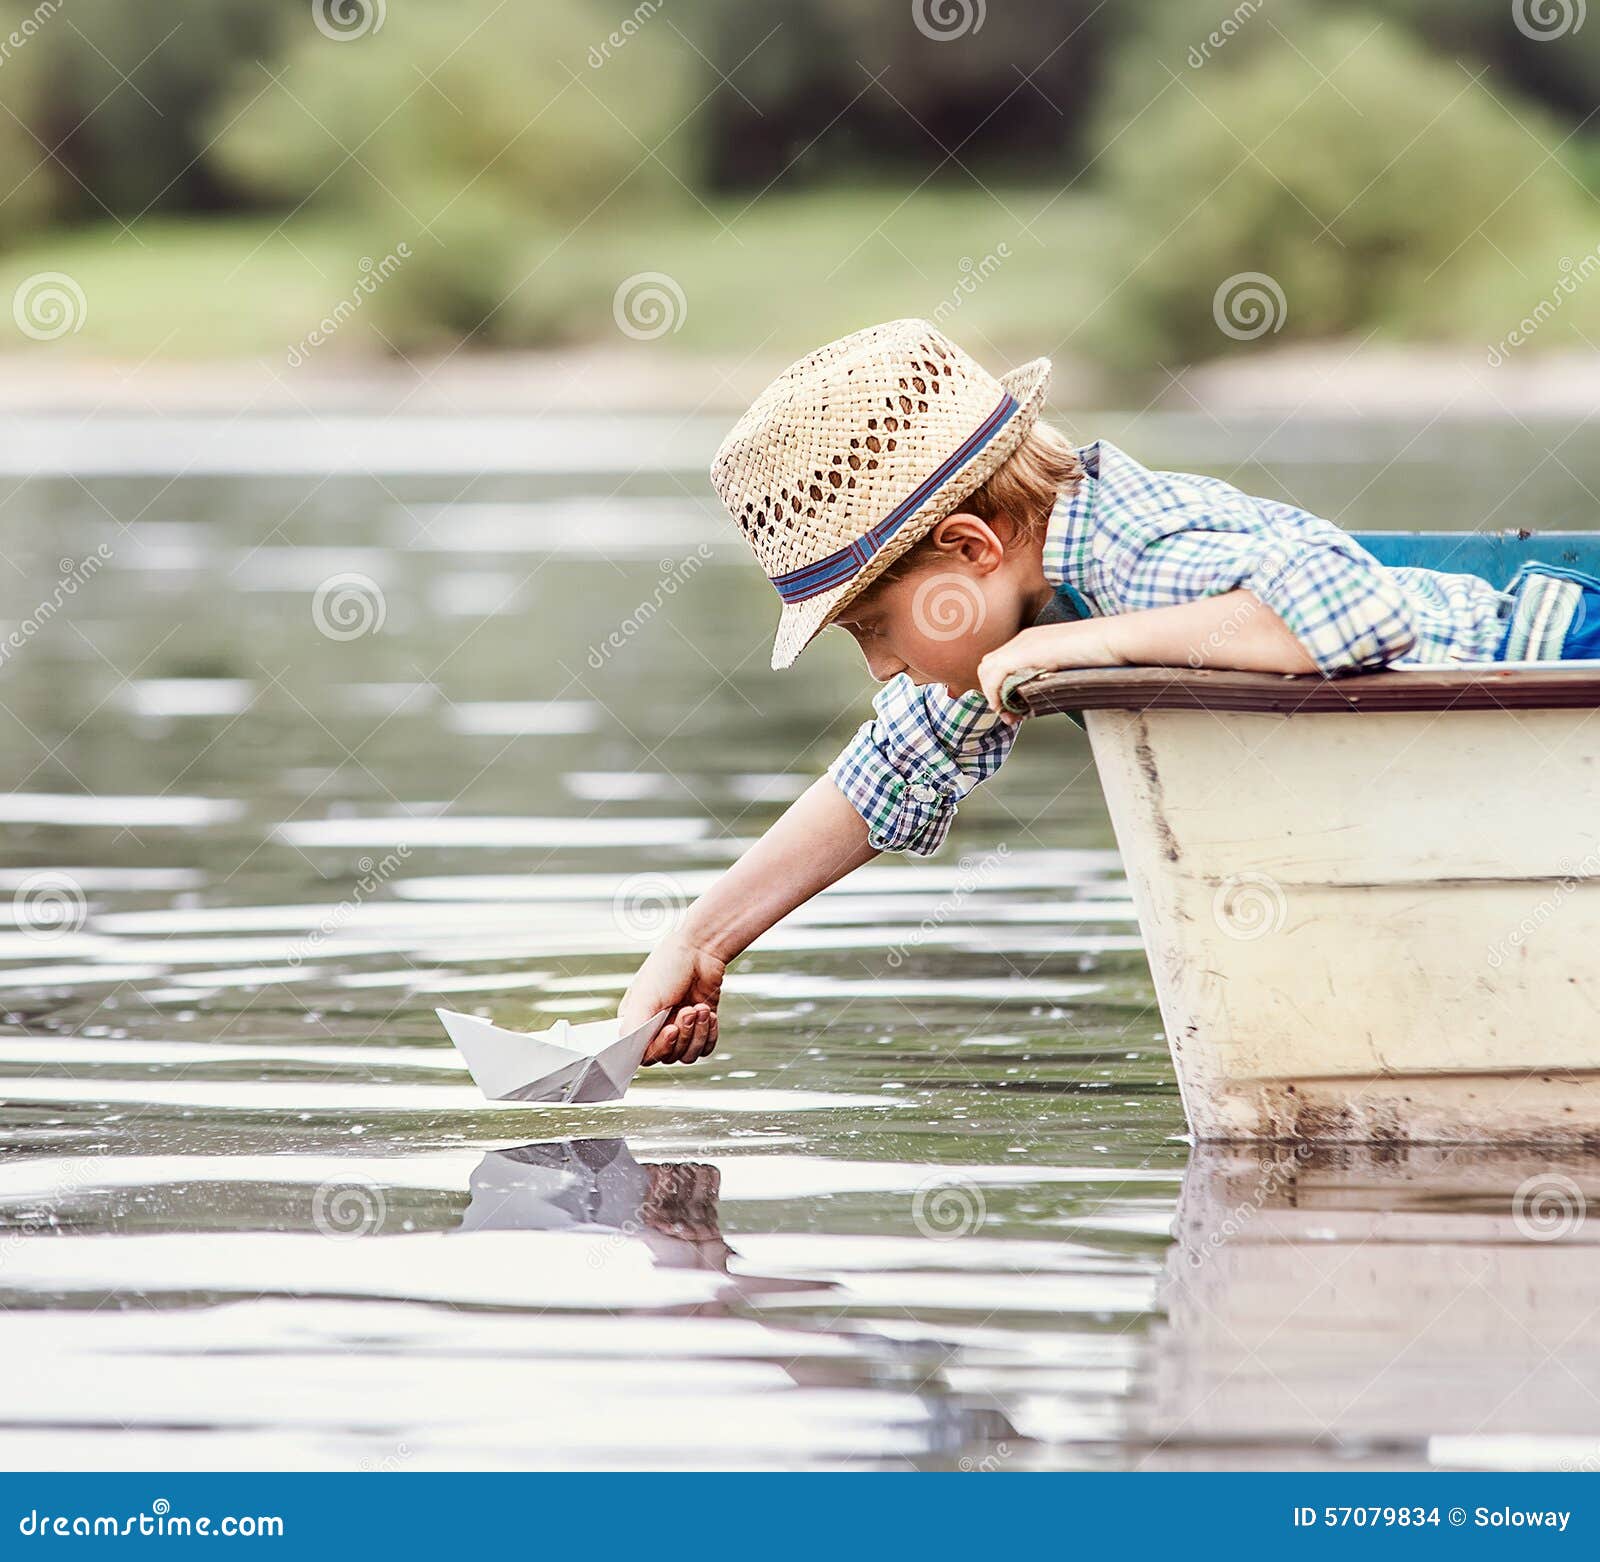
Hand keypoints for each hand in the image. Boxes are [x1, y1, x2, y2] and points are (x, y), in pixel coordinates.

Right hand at [619, 933, 724, 1065]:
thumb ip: (632, 1027)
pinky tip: (709, 1014)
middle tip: (688, 1010)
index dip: (660, 1048)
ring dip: (698, 1034)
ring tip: (700, 1009)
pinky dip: (710, 1034)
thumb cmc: (668, 966)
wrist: (701, 950)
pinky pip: (705, 1048)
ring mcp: (680, 1029)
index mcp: (637, 1023)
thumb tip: (628, 1053)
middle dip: (683, 1035)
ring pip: (688, 1055)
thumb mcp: (644, 996)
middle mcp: (657, 1029)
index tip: (671, 1030)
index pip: (644, 1055)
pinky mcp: (700, 1027)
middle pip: (669, 1057)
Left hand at [977, 621, 1118, 715]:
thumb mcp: (1070, 668)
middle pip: (988, 665)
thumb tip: (1044, 699)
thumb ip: (1053, 679)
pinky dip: (996, 693)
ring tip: (1009, 715)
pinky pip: (996, 674)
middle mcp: (1025, 639)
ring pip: (988, 669)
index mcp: (1033, 640)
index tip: (1012, 709)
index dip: (1000, 687)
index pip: (1001, 663)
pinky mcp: (1028, 652)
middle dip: (992, 692)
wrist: (1116, 639)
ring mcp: (1025, 644)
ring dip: (993, 695)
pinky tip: (1008, 707)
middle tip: (1008, 714)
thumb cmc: (1103, 654)